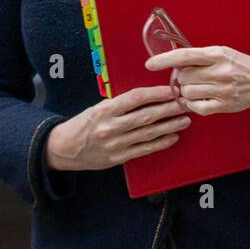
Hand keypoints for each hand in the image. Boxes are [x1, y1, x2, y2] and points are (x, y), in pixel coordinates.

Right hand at [45, 85, 191, 170]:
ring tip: (185, 120)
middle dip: (169, 109)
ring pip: (148, 133)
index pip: (135, 98)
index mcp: (106, 110)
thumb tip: (149, 96)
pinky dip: (160, 143)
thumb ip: (121, 104)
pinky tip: (173, 137)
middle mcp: (111, 126)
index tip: (172, 90)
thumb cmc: (84, 124)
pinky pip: (144, 150)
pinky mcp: (118, 158)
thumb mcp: (99, 108)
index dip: (156, 93)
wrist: (64, 148)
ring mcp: (115, 144)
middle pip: (146, 116)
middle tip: (186, 104)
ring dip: (169, 126)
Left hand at [144, 46, 249, 116]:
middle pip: (183, 77)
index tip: (149, 64)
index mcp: (218, 54)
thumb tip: (173, 65)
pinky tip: (199, 98)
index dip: (165, 60)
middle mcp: (220, 71)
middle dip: (182, 78)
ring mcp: (222, 90)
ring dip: (186, 91)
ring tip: (198, 87)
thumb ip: (199, 58)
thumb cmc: (237, 64)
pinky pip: (195, 107)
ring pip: (187, 92)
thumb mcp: (221, 53)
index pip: (186, 55)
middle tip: (191, 77)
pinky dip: (192, 104)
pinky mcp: (223, 105)